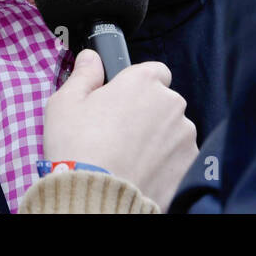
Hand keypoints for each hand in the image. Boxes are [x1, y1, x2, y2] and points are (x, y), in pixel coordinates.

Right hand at [43, 49, 198, 210]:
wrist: (97, 198)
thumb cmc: (78, 147)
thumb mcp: (65, 103)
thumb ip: (84, 74)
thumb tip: (91, 57)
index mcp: (143, 81)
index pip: (153, 71)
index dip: (137, 85)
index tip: (122, 100)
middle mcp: (171, 103)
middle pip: (163, 101)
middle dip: (147, 112)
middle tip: (119, 132)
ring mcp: (184, 136)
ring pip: (173, 130)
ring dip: (158, 138)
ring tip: (130, 156)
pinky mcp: (190, 165)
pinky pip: (179, 156)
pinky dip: (166, 162)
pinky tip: (142, 171)